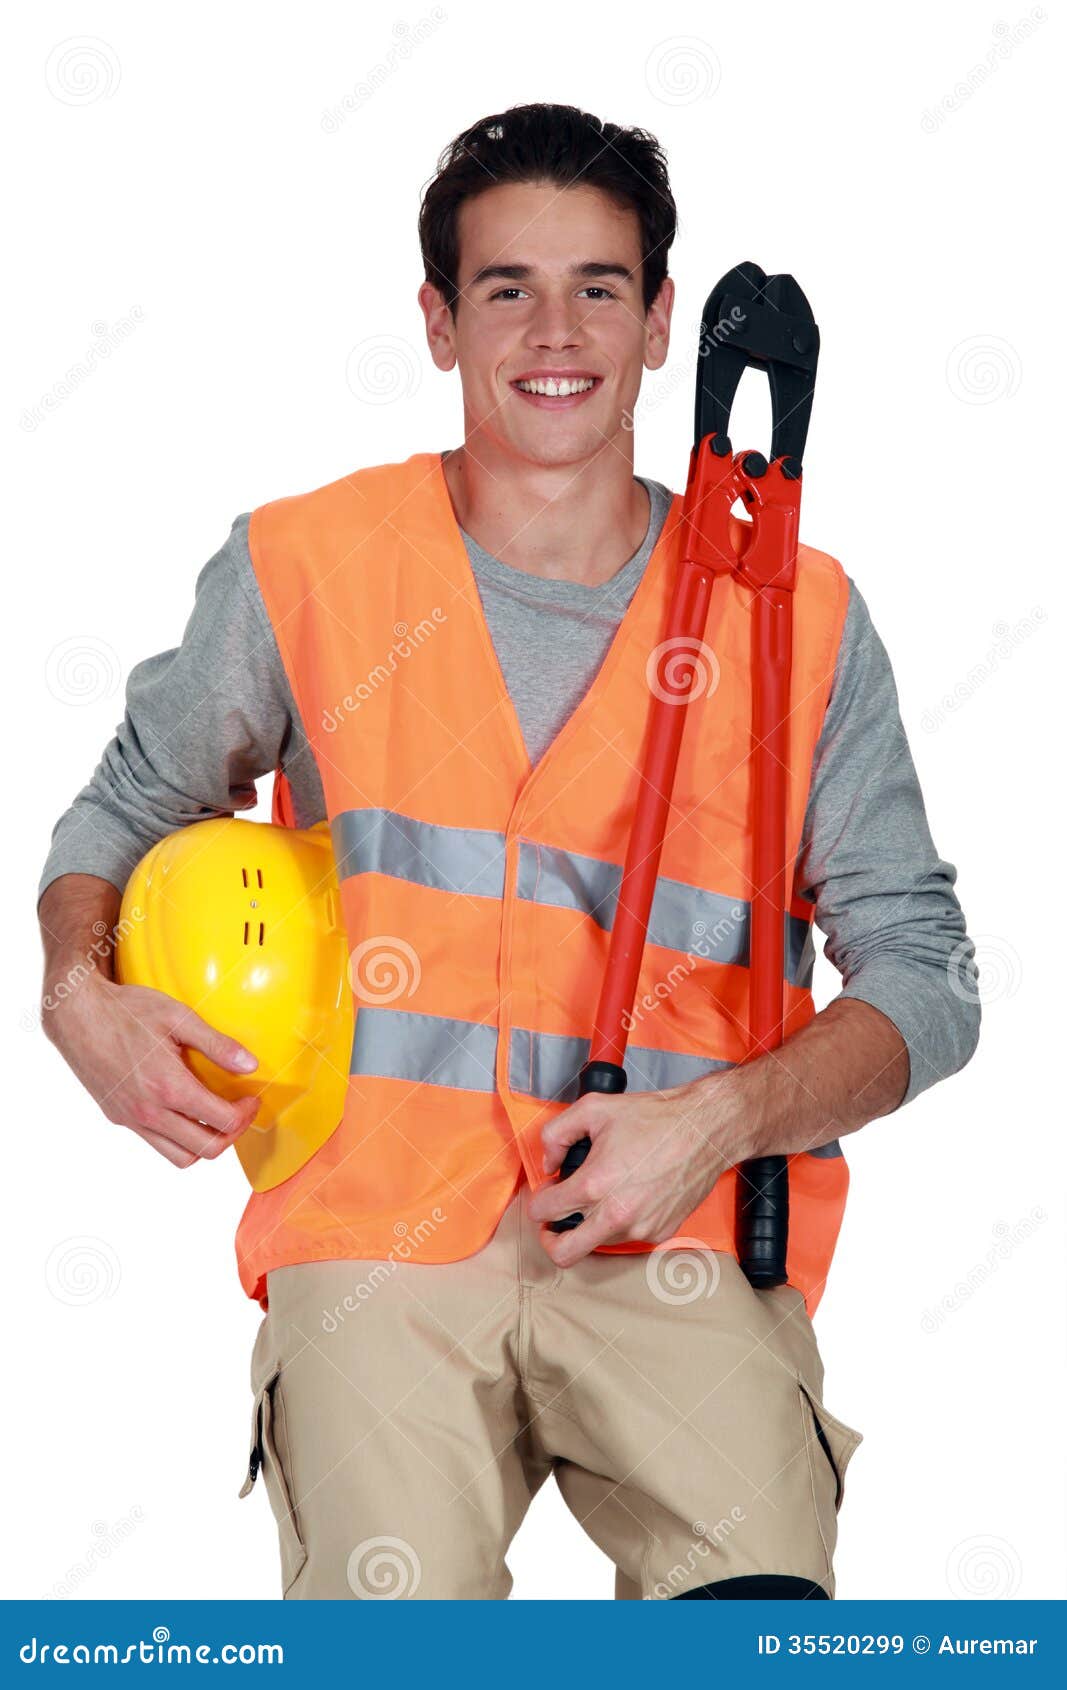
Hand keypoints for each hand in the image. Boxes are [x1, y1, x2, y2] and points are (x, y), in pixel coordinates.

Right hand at [43, 973, 259, 1168]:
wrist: (77, 1014)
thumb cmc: (128, 1010)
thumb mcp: (179, 1017)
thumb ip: (217, 1044)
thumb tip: (251, 1066)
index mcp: (168, 1087)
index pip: (222, 1121)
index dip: (246, 1113)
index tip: (251, 1098)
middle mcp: (149, 1111)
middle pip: (206, 1149)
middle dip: (232, 1133)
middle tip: (239, 1111)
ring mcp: (131, 1119)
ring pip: (180, 1156)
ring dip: (203, 1143)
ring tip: (213, 1117)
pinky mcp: (118, 1117)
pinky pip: (156, 1143)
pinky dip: (177, 1138)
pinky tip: (182, 1110)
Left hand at [526, 1075, 746, 1265]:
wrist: (704, 1129)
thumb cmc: (655, 1118)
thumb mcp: (594, 1108)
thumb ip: (556, 1133)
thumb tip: (548, 1162)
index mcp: (594, 1185)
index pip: (543, 1212)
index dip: (537, 1199)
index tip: (548, 1190)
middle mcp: (616, 1215)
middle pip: (564, 1253)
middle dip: (551, 1238)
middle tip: (554, 1220)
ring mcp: (640, 1228)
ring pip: (597, 1242)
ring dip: (591, 1224)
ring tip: (603, 1193)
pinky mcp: (660, 1232)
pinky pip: (628, 1236)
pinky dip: (621, 1221)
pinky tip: (630, 1193)